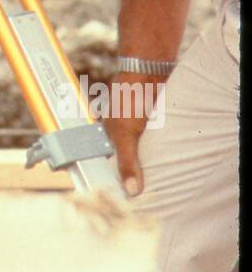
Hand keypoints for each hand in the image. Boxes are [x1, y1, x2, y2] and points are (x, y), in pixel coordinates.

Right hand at [103, 71, 163, 196]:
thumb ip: (127, 162)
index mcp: (105, 136)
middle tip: (144, 196)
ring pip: (141, 153)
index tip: (123, 198)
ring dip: (147, 165)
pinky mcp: (151, 125)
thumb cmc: (129, 99)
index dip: (112, 179)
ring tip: (157, 185)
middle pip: (124, 161)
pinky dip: (159, 154)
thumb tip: (131, 191)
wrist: (149, 73)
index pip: (106, 163)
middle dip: (132, 176)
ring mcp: (136, 129)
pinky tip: (166, 164)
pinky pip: (155, 145)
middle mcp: (119, 134)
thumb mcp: (126, 135)